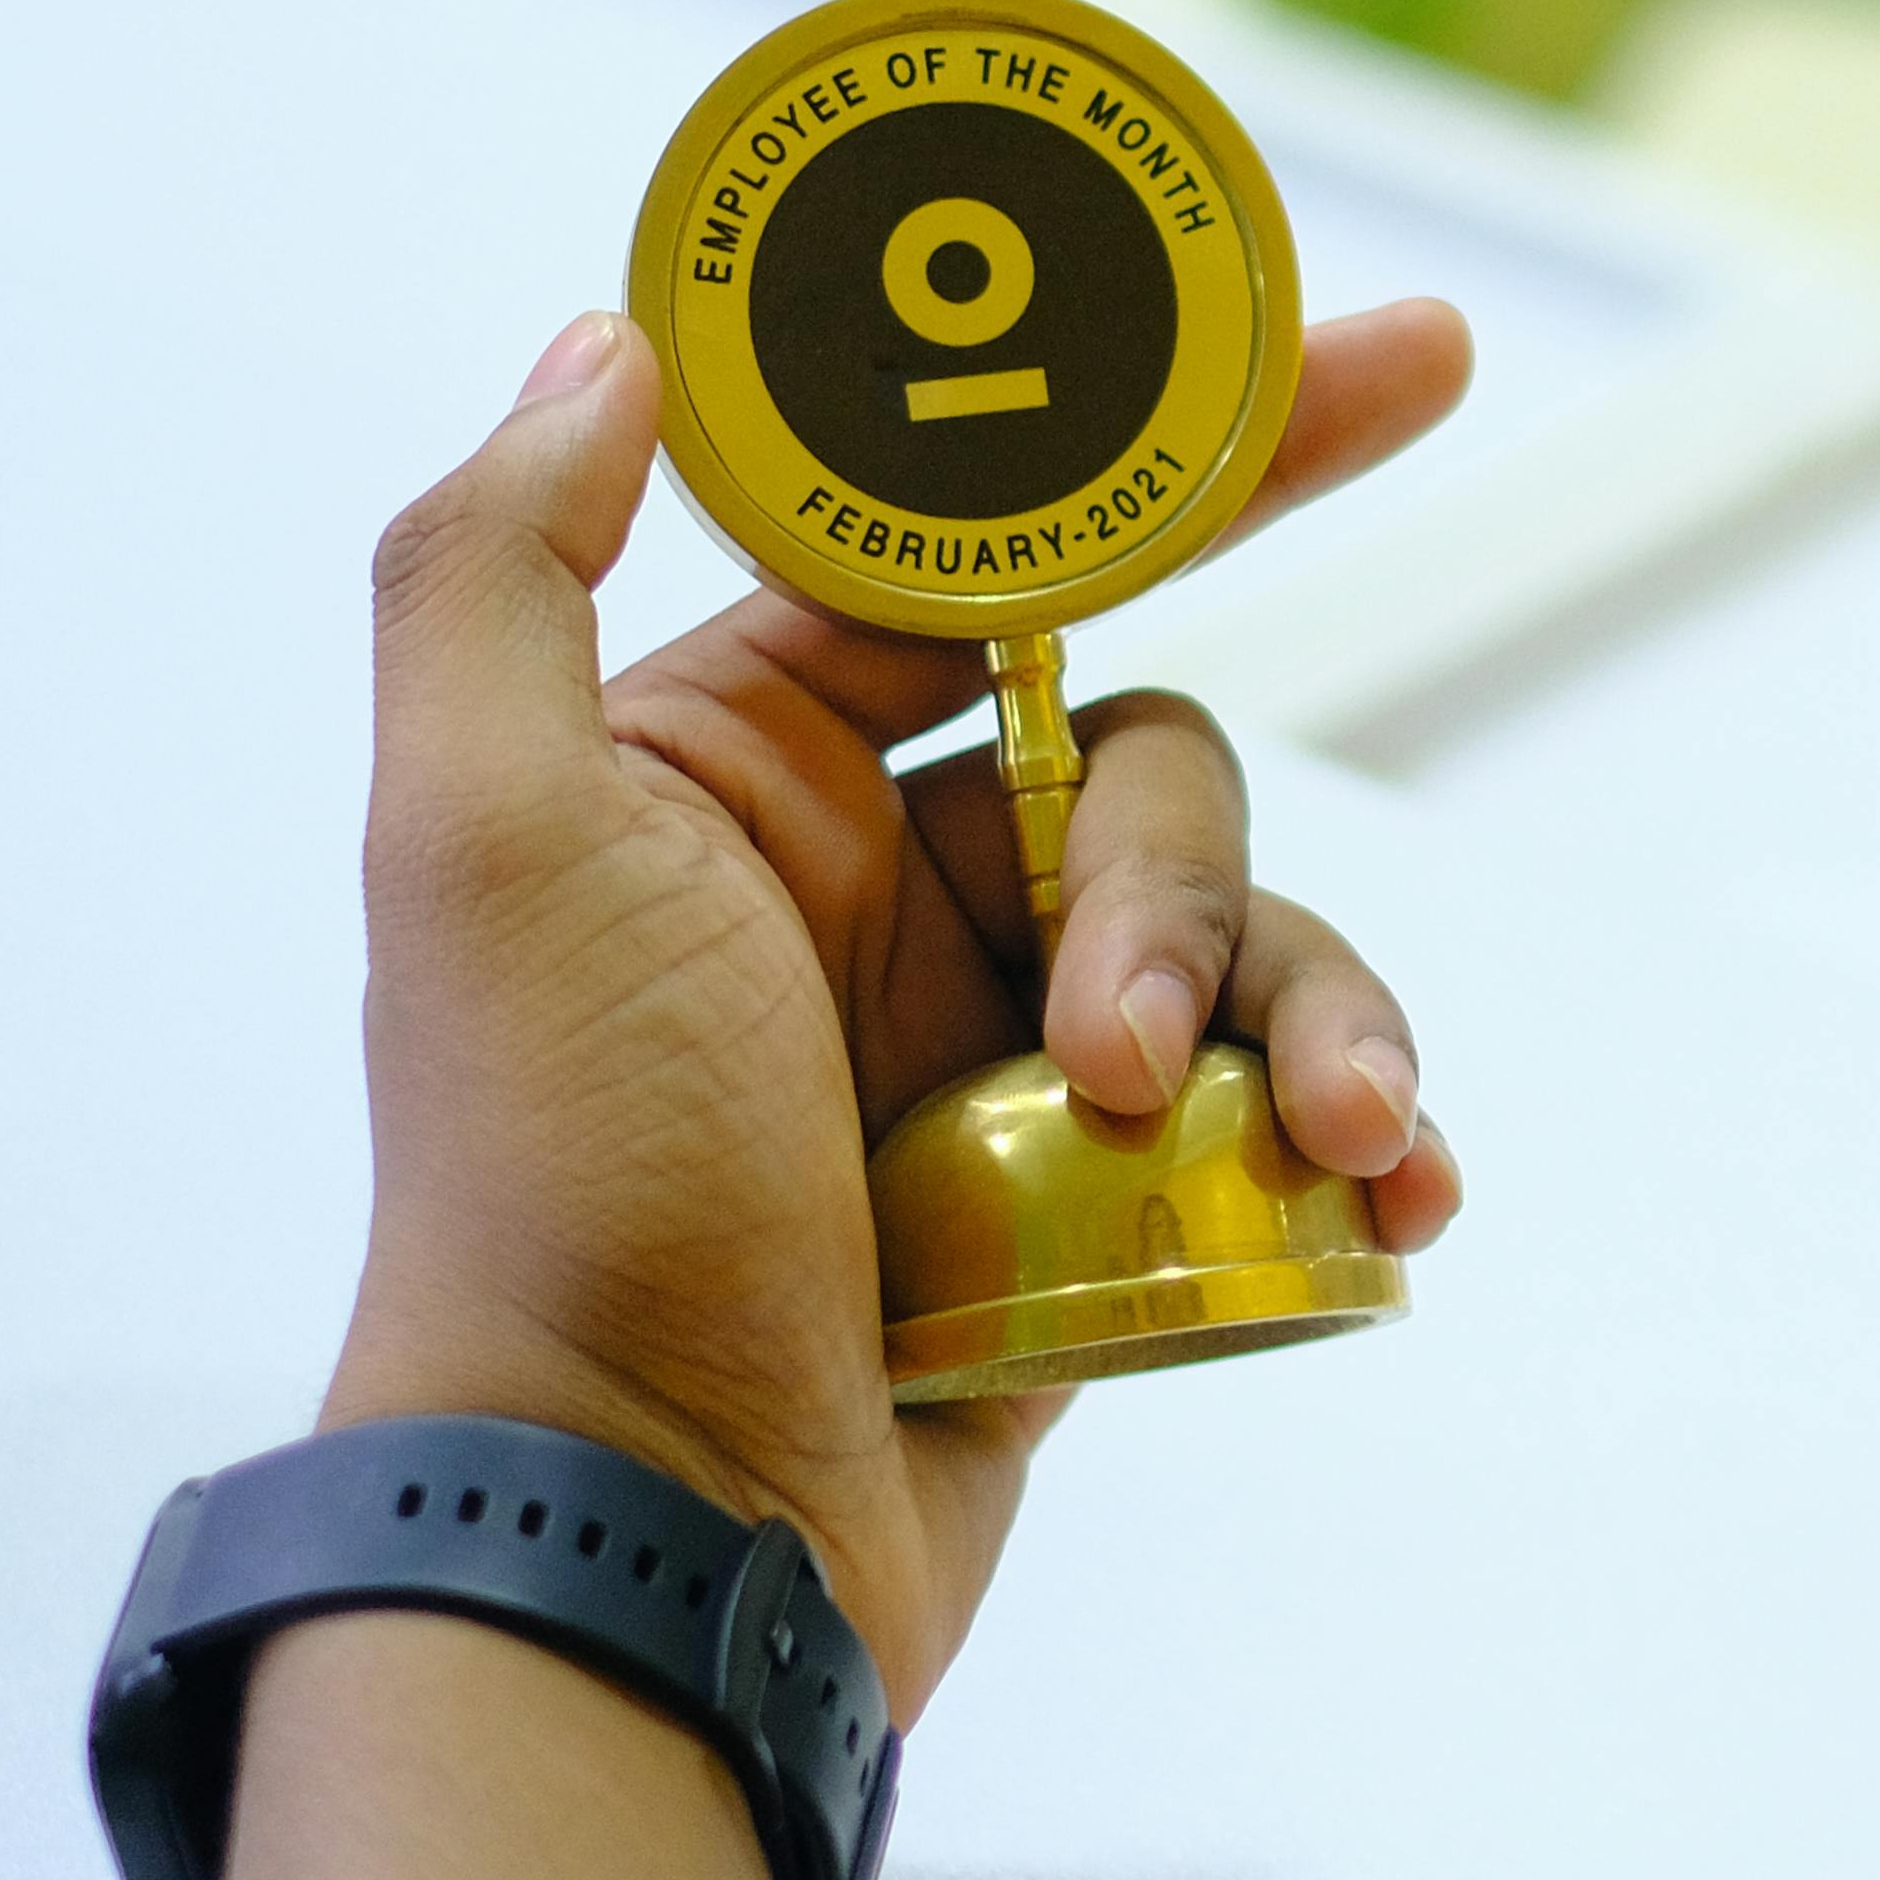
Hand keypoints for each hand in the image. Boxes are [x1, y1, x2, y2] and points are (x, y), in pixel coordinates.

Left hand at [324, 297, 1474, 1708]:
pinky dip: (1354, 1132)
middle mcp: (871, 884)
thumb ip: (497, 566)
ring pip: (1238, 935)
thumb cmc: (553, 1184)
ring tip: (1290, 1155)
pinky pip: (1278, 1102)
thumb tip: (614, 340)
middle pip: (1139, 760)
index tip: (1396, 369)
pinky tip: (1386, 1196)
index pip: (989, 548)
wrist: (644, 1539)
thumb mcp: (482, 839)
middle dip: (1180, 886)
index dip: (1188, 448)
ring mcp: (993, 1048)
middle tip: (1130, 1038)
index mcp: (736, 765)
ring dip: (1294, 1023)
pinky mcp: (1096, 1203)